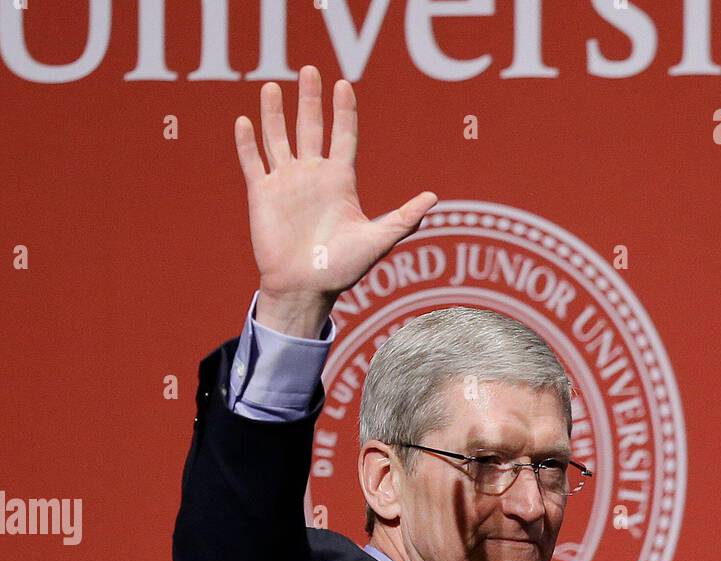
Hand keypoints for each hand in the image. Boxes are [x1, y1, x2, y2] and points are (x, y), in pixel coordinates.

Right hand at [234, 66, 437, 323]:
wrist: (305, 289)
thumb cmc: (342, 269)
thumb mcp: (378, 242)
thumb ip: (404, 218)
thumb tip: (434, 198)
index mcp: (339, 181)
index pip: (343, 135)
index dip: (343, 110)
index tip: (343, 85)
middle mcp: (312, 176)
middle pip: (310, 127)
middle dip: (309, 99)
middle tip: (309, 70)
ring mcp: (286, 183)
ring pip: (278, 137)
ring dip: (274, 113)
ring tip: (272, 86)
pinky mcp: (262, 194)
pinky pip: (253, 162)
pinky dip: (247, 142)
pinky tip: (244, 121)